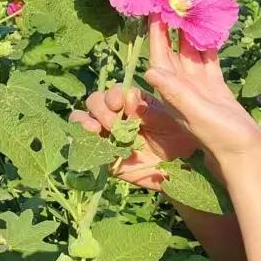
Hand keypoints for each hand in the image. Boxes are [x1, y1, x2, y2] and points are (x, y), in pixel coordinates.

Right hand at [70, 81, 198, 191]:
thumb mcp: (169, 120)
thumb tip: (128, 96)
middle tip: (113, 123)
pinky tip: (88, 139)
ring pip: (83, 119)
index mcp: (133, 103)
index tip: (120, 104)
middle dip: (101, 109)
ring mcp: (108, 135)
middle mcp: (117, 116)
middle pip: (95, 102)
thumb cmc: (179, 138)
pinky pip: (83, 146)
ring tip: (96, 128)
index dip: (113, 95)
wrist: (181, 169)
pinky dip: (79, 140)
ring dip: (85, 120)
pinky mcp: (103, 156)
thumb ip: (149, 110)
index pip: (115, 92)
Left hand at [142, 16, 260, 170]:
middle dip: (170, 28)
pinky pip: (208, 61)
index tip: (153, 10)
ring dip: (189, 33)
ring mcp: (200, 88)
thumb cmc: (221, 138)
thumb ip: (176, 93)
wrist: (246, 155)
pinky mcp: (216, 88)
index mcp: (174, 93)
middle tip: (170, 1)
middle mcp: (183, 88)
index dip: (155, 34)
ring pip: (191, 54)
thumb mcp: (197, 114)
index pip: (160, 57)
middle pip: (173, 52)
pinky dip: (208, 46)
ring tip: (189, 9)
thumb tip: (149, 71)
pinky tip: (210, 30)